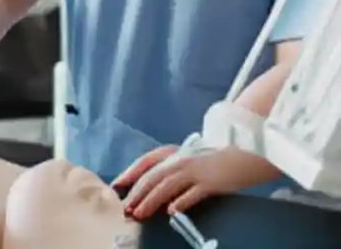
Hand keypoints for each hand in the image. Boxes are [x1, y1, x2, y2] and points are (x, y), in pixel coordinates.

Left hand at [113, 144, 282, 218]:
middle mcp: (181, 159)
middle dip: (137, 194)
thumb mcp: (191, 159)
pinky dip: (181, 201)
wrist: (249, 152)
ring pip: (167, 185)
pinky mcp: (212, 181)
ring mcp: (196, 169)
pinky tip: (172, 211)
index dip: (130, 173)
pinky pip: (193, 192)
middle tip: (127, 210)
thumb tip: (155, 188)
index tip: (118, 187)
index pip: (146, 162)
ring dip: (151, 200)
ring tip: (141, 214)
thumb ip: (174, 169)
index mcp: (175, 153)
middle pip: (153, 177)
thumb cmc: (218, 159)